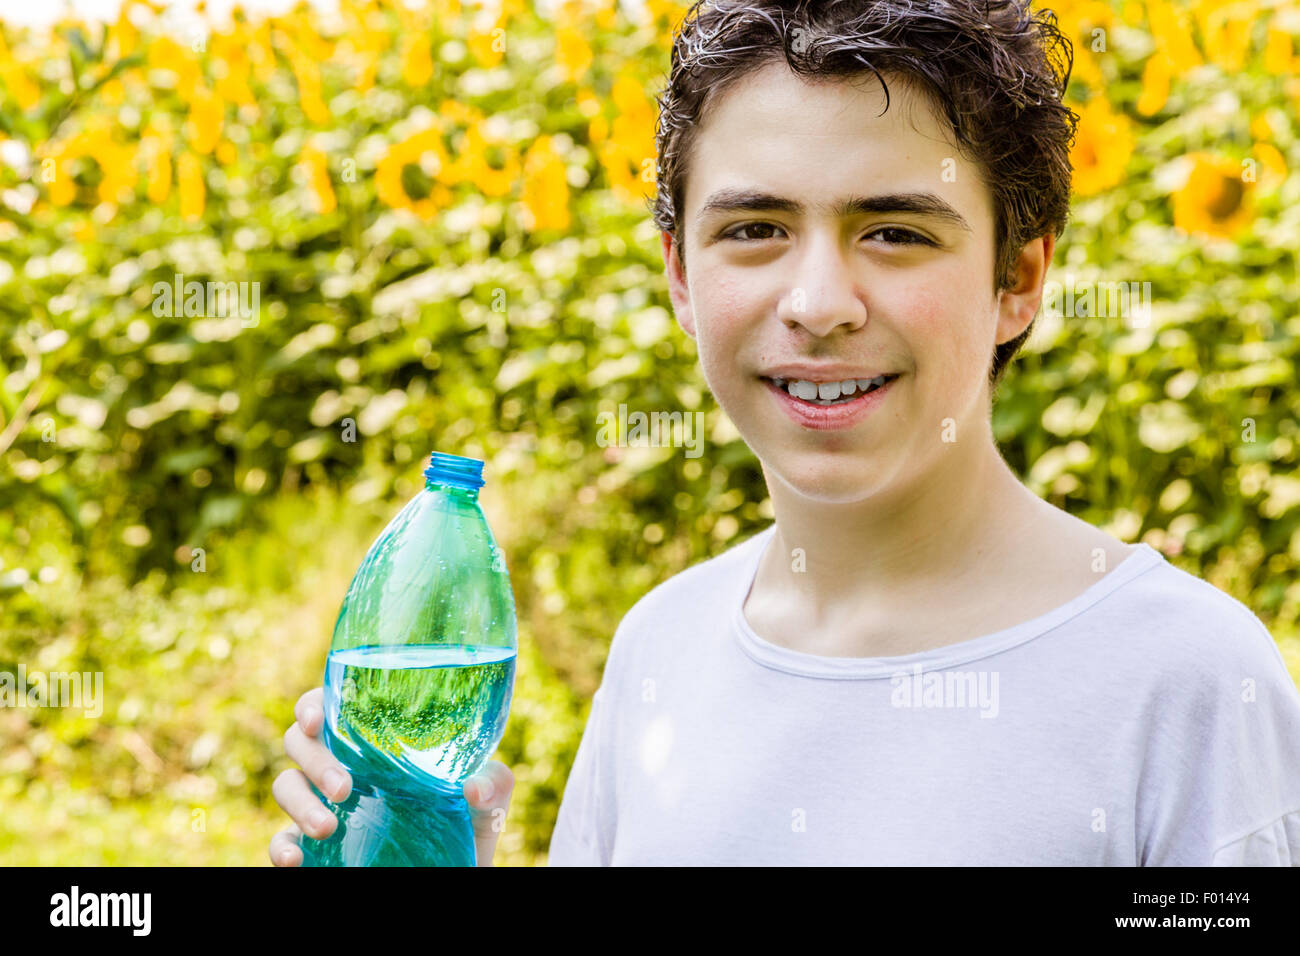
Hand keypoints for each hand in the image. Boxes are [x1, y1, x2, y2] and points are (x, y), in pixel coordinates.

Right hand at [269, 687, 515, 865]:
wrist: (461, 867)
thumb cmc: (467, 821)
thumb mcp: (487, 800)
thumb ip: (492, 783)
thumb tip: (474, 787)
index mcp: (374, 738)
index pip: (331, 704)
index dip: (313, 704)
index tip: (317, 719)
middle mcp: (341, 763)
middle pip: (299, 741)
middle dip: (314, 759)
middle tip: (345, 787)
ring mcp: (323, 802)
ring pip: (285, 785)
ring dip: (299, 803)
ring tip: (327, 826)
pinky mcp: (315, 844)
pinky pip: (280, 839)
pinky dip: (281, 846)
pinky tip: (295, 859)